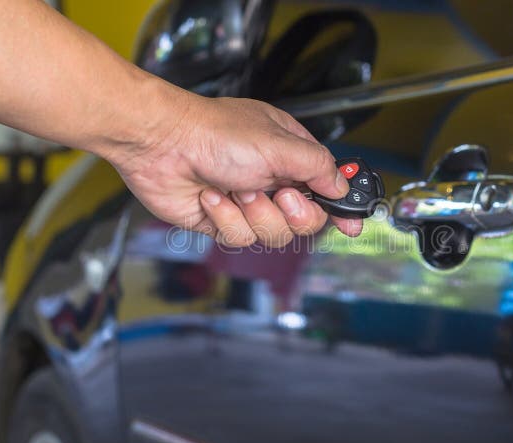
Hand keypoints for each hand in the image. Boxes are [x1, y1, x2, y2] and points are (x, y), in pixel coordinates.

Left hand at [110, 94, 362, 246]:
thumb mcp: (279, 144)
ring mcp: (246, 201)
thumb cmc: (214, 134)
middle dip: (292, 212)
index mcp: (290, 153)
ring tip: (234, 188)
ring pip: (273, 234)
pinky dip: (225, 218)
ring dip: (253, 213)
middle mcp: (271, 178)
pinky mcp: (222, 220)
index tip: (352, 224)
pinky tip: (211, 196)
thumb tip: (341, 186)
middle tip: (279, 194)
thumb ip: (318, 167)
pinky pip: (239, 238)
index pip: (327, 184)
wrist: (161, 145)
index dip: (341, 206)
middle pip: (305, 219)